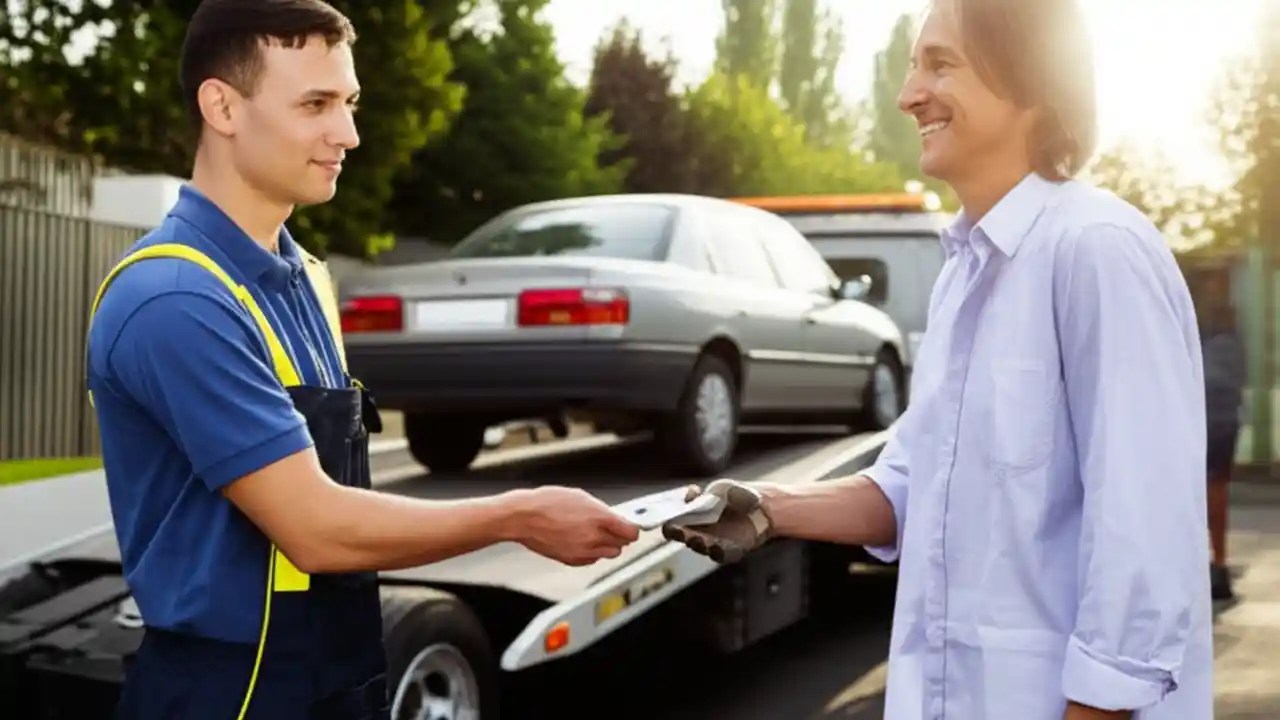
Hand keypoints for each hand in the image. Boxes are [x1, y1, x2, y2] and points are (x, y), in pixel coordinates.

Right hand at [511, 487, 640, 565]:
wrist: (524, 517)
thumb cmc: (547, 503)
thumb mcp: (581, 497)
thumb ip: (602, 510)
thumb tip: (614, 517)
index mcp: (599, 518)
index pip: (631, 532)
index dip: (632, 529)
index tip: (631, 527)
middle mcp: (594, 537)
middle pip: (622, 545)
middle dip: (619, 536)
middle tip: (612, 528)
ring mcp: (584, 551)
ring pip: (609, 554)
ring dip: (607, 545)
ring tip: (595, 534)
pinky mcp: (573, 560)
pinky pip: (592, 559)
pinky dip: (592, 552)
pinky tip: (582, 540)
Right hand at [662, 479, 775, 562]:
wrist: (763, 506)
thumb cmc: (737, 496)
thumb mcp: (719, 488)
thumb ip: (703, 493)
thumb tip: (690, 494)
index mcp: (691, 518)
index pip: (673, 525)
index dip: (670, 525)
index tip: (669, 522)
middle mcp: (699, 532)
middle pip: (683, 537)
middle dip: (680, 535)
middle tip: (680, 531)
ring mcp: (714, 543)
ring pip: (700, 546)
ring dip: (697, 543)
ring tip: (698, 539)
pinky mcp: (730, 551)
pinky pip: (721, 555)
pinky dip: (718, 552)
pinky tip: (717, 547)